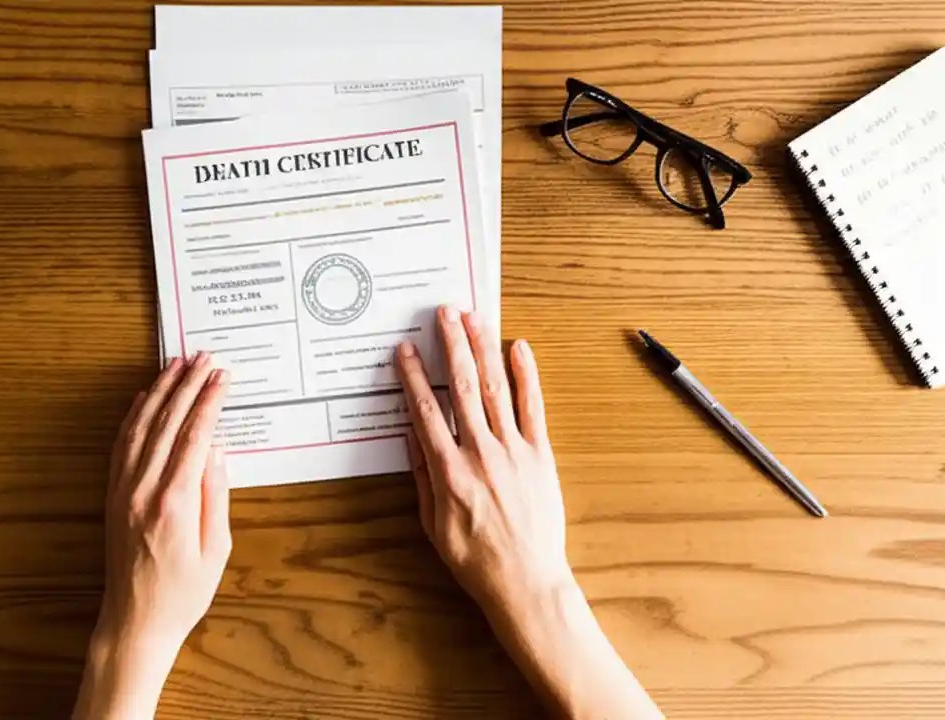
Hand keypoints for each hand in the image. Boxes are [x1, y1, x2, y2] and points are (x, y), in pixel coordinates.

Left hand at [74, 353, 231, 719]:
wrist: (136, 621)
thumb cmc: (184, 593)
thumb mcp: (216, 548)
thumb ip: (215, 495)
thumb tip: (216, 450)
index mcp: (173, 504)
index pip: (193, 437)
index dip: (209, 402)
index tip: (222, 376)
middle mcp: (142, 491)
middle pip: (165, 423)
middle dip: (186, 385)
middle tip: (203, 356)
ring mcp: (122, 492)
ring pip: (139, 427)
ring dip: (159, 391)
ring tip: (176, 364)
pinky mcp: (112, 496)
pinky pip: (121, 446)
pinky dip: (133, 416)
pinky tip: (144, 397)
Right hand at [395, 306, 572, 618]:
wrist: (525, 579)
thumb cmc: (475, 558)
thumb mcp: (433, 523)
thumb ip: (423, 475)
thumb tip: (411, 434)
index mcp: (449, 471)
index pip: (425, 411)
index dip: (412, 377)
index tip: (404, 350)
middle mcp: (481, 454)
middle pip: (461, 387)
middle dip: (451, 345)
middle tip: (443, 313)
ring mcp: (514, 451)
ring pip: (495, 388)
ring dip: (483, 348)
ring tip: (474, 318)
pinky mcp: (541, 455)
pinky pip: (532, 407)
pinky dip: (525, 375)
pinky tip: (518, 348)